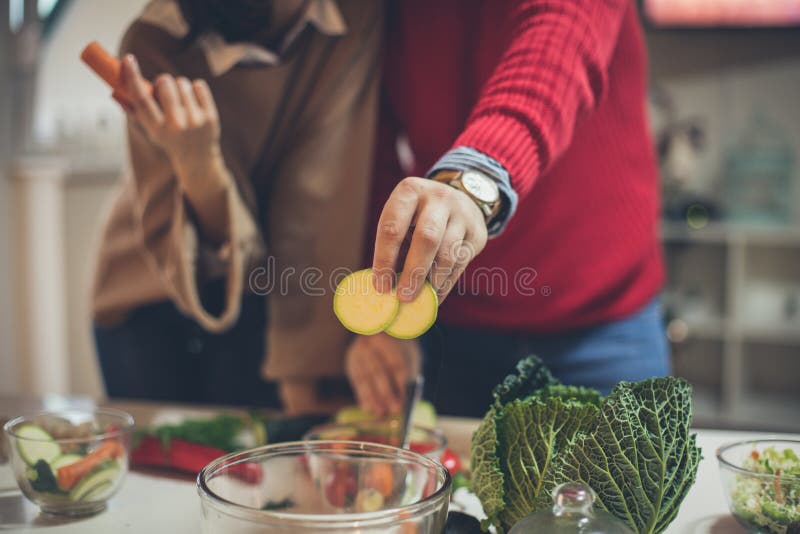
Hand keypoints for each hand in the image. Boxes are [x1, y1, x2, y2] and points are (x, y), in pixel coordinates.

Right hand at [120, 54, 220, 174]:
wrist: (197, 159)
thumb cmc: (169, 139)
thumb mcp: (150, 130)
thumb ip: (134, 111)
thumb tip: (114, 92)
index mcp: (157, 129)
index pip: (142, 99)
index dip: (133, 77)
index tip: (129, 59)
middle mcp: (176, 125)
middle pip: (165, 82)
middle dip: (163, 82)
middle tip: (165, 92)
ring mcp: (195, 120)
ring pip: (182, 82)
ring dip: (179, 87)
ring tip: (181, 103)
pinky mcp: (210, 116)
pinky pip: (199, 85)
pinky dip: (195, 89)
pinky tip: (194, 103)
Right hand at [345, 333, 420, 416]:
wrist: (381, 331)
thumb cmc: (400, 350)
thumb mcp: (409, 357)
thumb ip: (408, 378)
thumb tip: (410, 402)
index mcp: (389, 339)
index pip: (396, 364)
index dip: (400, 385)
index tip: (405, 402)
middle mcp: (370, 343)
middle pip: (378, 371)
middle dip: (386, 394)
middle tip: (393, 410)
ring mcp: (358, 351)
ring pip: (365, 378)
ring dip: (372, 398)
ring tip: (380, 412)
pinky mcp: (351, 361)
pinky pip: (356, 381)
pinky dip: (362, 396)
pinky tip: (368, 407)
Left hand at [372, 177, 486, 301]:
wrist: (461, 199)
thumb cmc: (419, 216)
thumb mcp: (403, 219)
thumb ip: (395, 247)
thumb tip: (386, 287)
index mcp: (409, 191)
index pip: (393, 228)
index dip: (384, 259)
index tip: (381, 286)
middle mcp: (438, 197)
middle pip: (426, 238)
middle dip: (413, 272)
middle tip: (403, 297)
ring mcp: (462, 213)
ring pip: (447, 253)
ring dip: (432, 281)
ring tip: (420, 298)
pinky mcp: (477, 232)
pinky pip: (461, 263)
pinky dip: (446, 283)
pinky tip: (435, 294)